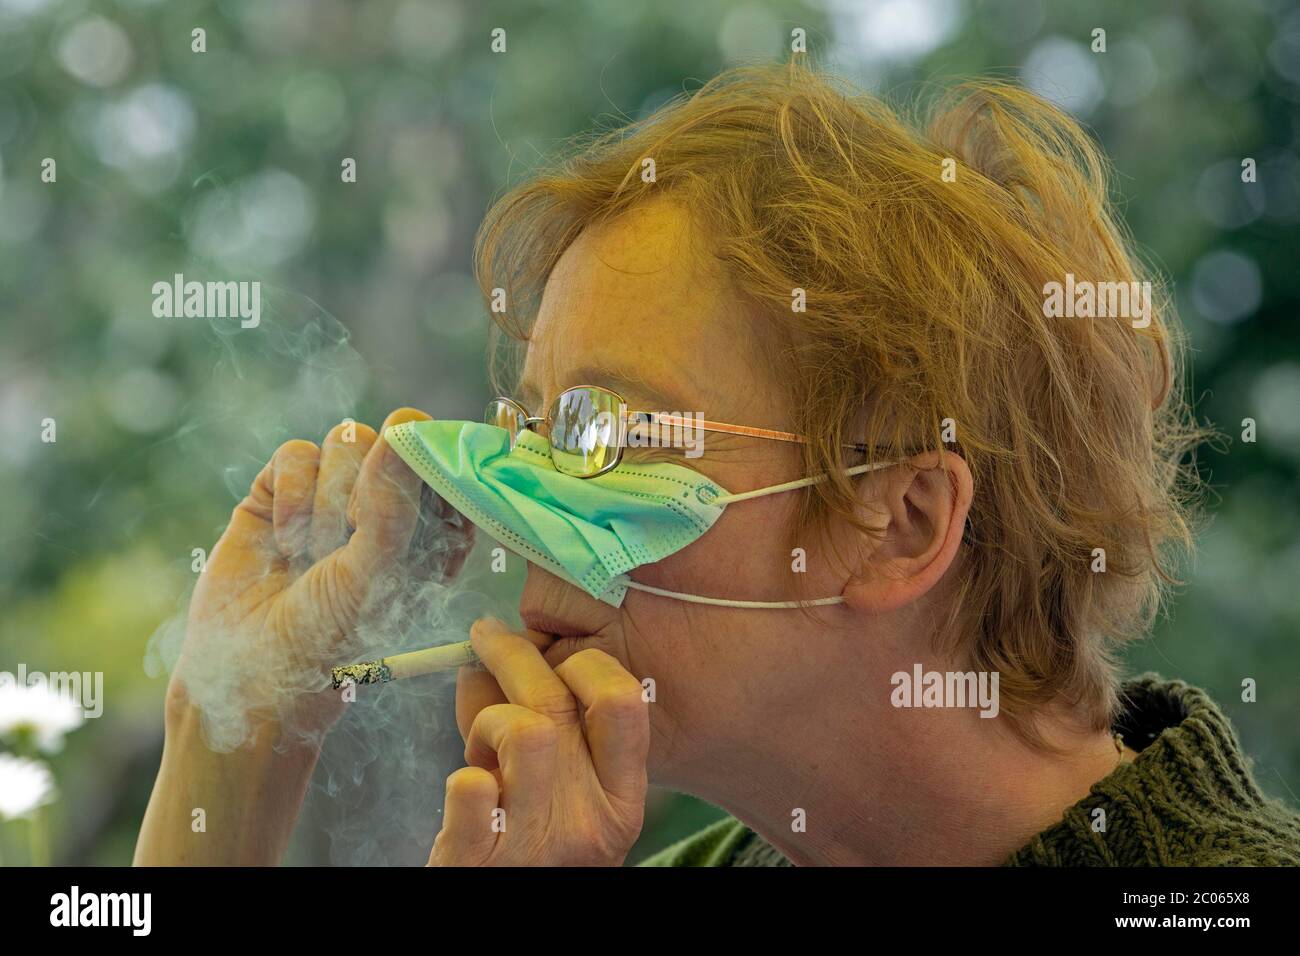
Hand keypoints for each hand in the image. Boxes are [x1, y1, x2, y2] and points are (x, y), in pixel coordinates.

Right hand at [170, 407, 473, 738]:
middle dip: (367, 492)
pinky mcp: (282, 490)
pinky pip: (296, 453)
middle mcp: (388, 506)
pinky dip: (291, 496)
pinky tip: (284, 540)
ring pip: (347, 439)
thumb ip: (396, 499)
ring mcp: (333, 494)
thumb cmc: (329, 637)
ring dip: (328, 499)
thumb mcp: (377, 572)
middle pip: (394, 440)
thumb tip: (406, 423)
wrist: (247, 671)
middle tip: (349, 544)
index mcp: (435, 530)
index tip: (403, 507)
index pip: (448, 465)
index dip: (428, 471)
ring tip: (315, 552)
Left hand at [429, 617, 649, 865]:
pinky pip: (470, 786)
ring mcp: (537, 844)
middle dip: (513, 653)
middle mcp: (590, 824)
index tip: (556, 652)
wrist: (502, 920)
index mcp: (622, 802)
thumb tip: (498, 654)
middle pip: (559, 702)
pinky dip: (460, 775)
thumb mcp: (560, 796)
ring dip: (488, 720)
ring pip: (523, 730)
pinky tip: (467, 784)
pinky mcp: (481, 860)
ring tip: (479, 745)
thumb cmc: (527, 851)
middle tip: (485, 638)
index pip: (625, 702)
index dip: (587, 663)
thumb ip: (541, 725)